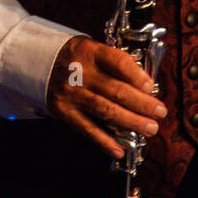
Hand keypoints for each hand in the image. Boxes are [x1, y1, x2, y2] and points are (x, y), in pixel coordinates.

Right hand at [46, 34, 167, 157]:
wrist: (37, 62)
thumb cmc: (75, 57)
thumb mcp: (93, 49)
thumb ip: (115, 63)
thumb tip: (144, 86)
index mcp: (91, 52)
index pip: (118, 62)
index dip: (137, 76)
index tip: (151, 87)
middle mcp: (80, 73)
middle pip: (116, 90)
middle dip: (142, 104)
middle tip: (159, 112)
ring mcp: (72, 94)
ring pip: (106, 111)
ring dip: (131, 122)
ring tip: (149, 128)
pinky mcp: (64, 111)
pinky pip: (87, 129)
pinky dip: (105, 141)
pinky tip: (119, 149)